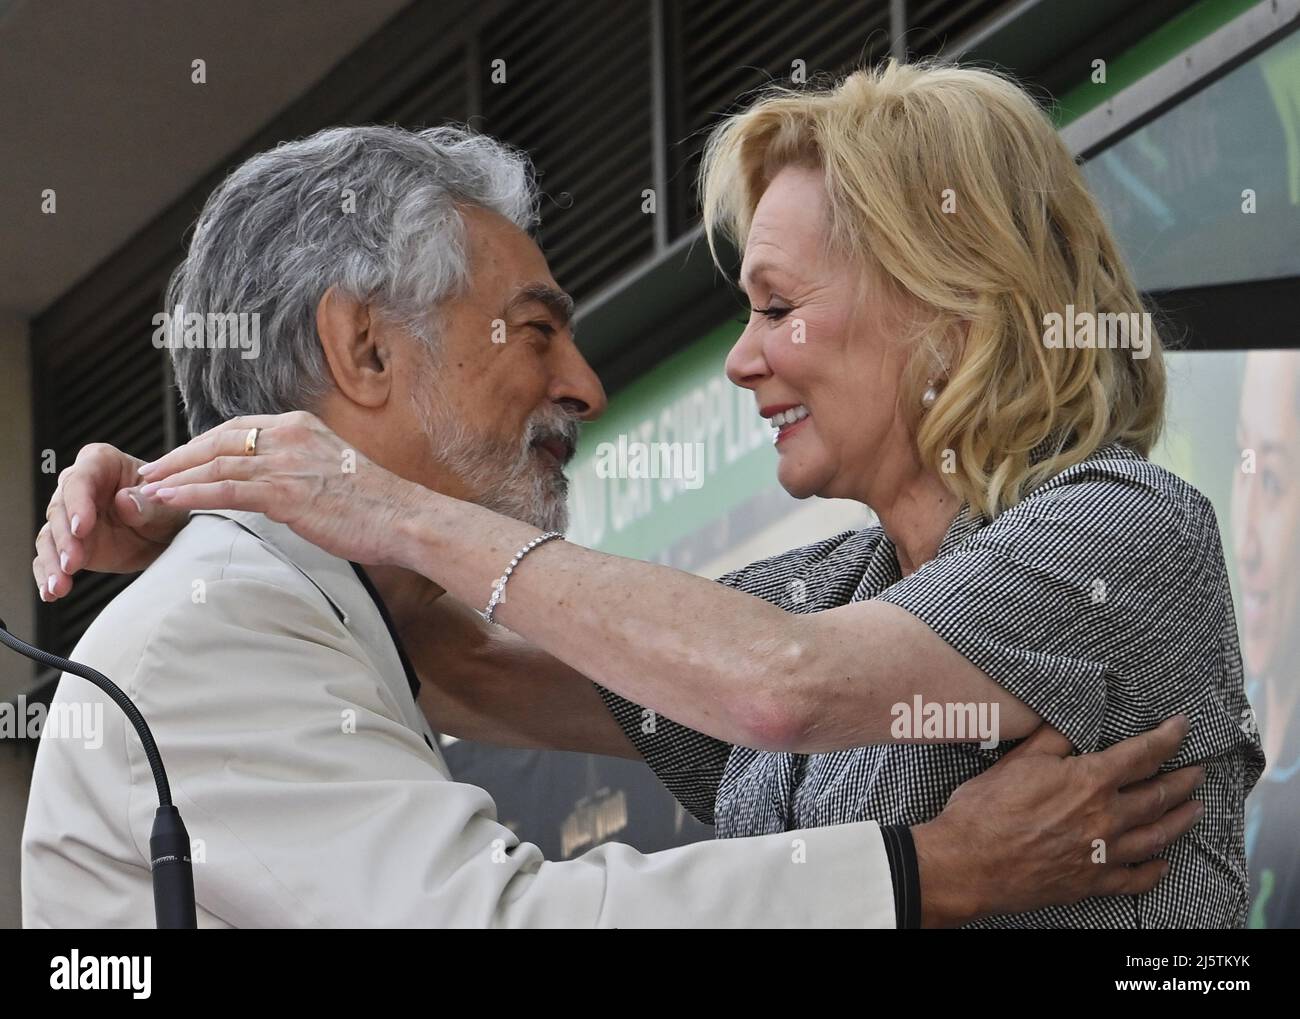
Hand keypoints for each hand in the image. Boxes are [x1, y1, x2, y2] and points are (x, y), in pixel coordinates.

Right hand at [34, 443, 186, 600]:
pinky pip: (50, 557)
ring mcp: (71, 516)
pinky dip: (48, 575)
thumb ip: (147, 503)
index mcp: (101, 463)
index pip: (81, 480)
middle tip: (73, 562)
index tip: (83, 528)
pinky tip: (50, 592)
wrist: (170, 532)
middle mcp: (79, 486)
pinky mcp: (69, 543)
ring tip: (59, 585)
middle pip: (61, 509)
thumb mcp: (167, 505)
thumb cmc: (169, 506)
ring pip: (51, 536)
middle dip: (65, 539)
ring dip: (53, 561)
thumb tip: (124, 501)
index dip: (78, 503)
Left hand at [137, 411, 421, 567]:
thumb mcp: (333, 472)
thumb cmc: (376, 505)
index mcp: (301, 426)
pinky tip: (169, 500)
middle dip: (178, 457)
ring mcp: (286, 463)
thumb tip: (275, 487)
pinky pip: (225, 490)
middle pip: (218, 441)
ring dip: (174, 477)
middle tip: (149, 473)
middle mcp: (289, 436)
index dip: (201, 444)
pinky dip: (190, 494)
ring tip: (147, 490)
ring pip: (215, 464)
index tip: (179, 459)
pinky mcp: (284, 492)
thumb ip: (299, 469)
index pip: (237, 428)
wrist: (404, 519)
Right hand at [912, 716, 1204, 926]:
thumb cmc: (986, 808)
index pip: (1142, 754)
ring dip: (1181, 821)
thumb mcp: (1018, 760)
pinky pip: (1134, 878)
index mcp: (1090, 781)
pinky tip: (1163, 864)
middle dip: (1182, 780)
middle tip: (1197, 771)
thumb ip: (1052, 739)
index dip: (1167, 738)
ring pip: (1157, 836)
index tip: (1182, 726)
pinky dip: (1154, 871)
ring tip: (1196, 810)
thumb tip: (1072, 718)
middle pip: (1158, 795)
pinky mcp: (1091, 882)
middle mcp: (1106, 817)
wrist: (969, 862)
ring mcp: (1102, 853)